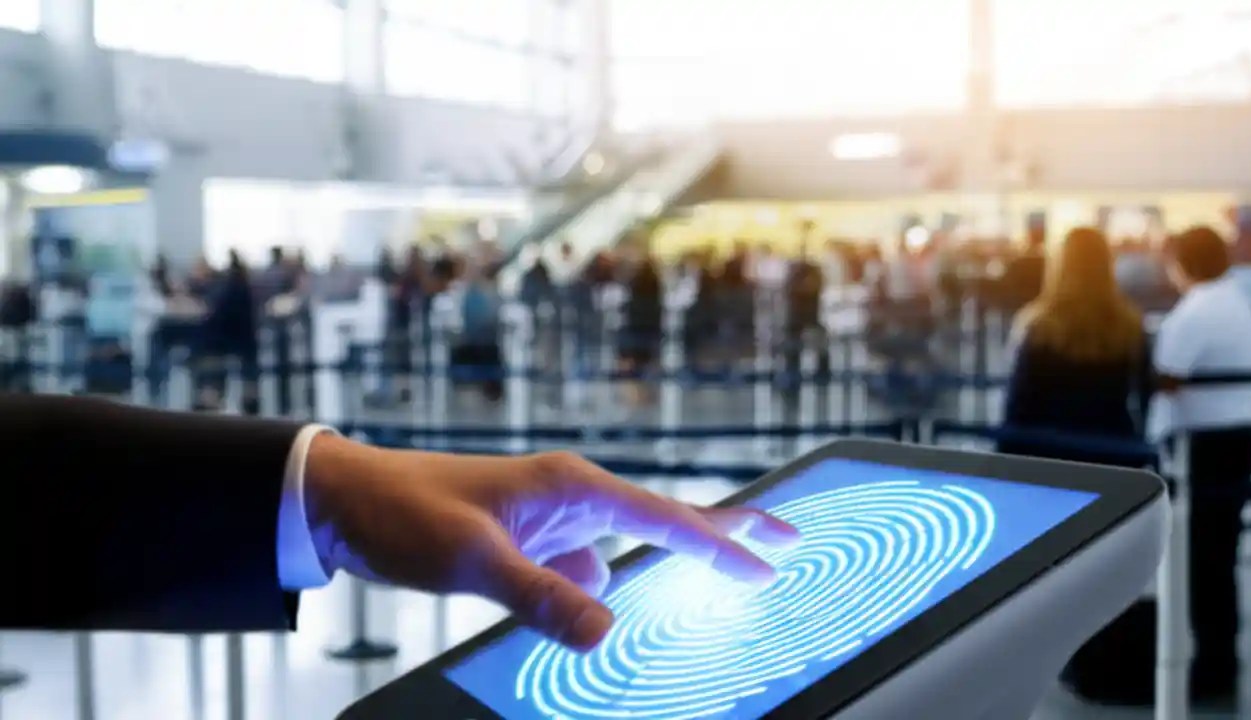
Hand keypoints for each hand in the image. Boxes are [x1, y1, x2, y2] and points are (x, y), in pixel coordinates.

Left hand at [304, 436, 799, 649]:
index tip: (773, 557)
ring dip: (662, 570)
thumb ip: (541, 597)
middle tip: (787, 540)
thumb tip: (608, 633)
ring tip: (716, 581)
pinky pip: (582, 576)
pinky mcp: (531, 544)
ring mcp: (552, 522)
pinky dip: (598, 598)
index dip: (722, 541)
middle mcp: (571, 498)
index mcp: (570, 487)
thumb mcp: (472, 560)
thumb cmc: (406, 513)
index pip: (663, 516)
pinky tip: (592, 624)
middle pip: (665, 518)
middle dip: (726, 532)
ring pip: (625, 552)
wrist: (346, 501)